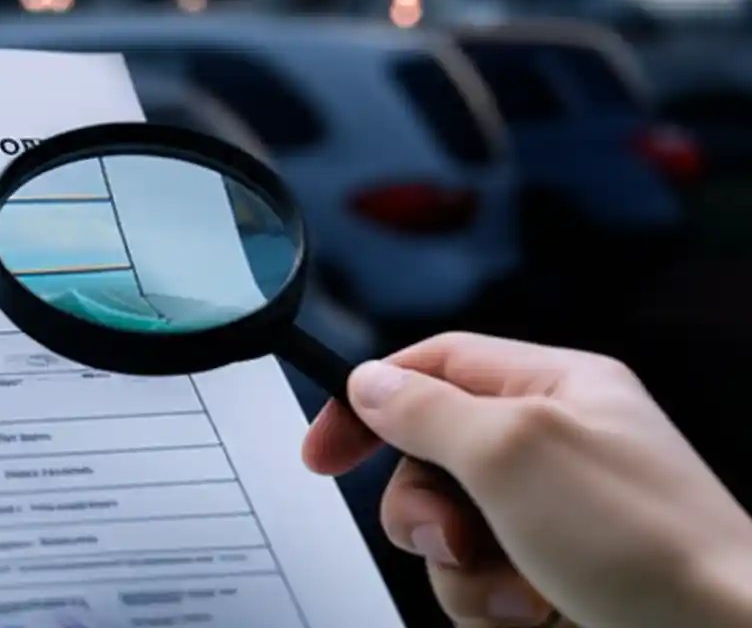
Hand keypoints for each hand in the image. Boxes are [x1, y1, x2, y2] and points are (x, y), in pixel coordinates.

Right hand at [304, 332, 751, 626]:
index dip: (369, 400)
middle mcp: (552, 449)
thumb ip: (427, 410)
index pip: (435, 367)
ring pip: (449, 533)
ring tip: (526, 594)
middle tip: (454, 539)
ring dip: (467, 572)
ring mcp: (553, 519)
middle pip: (429, 460)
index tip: (323, 452)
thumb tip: (368, 382)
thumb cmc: (646, 541)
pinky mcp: (553, 578)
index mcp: (556, 389)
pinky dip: (494, 607)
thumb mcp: (514, 451)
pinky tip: (542, 616)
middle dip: (427, 510)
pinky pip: (478, 585)